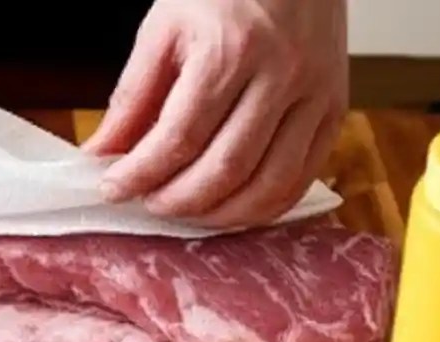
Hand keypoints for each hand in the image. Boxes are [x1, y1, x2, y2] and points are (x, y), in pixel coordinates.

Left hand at [82, 0, 347, 228]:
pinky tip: (231, 207)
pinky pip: (302, 178)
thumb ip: (133, 96)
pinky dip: (264, 207)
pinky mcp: (336, 109)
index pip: (179, 137)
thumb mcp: (164, 28)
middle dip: (176, 200)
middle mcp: (281, 75)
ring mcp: (316, 95)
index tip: (112, 188)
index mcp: (231, 49)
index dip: (140, 174)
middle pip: (225, 168)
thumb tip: (103, 152)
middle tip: (146, 203)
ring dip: (219, 215)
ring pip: (268, 185)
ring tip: (184, 211)